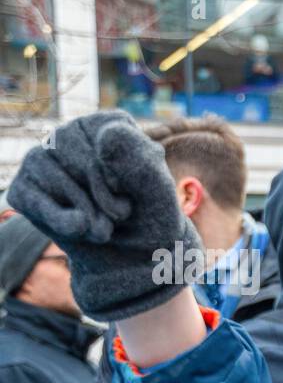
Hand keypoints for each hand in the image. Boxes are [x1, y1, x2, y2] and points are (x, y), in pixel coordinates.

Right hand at [6, 111, 202, 319]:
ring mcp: (41, 159)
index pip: (106, 137)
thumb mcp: (159, 191)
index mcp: (107, 125)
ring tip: (105, 226)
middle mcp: (69, 134)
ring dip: (88, 214)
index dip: (121, 177)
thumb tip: (106, 135)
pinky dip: (62, 222)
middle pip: (77, 157)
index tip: (134, 194)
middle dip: (105, 198)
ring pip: (54, 177)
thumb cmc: (150, 218)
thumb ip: (141, 159)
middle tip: (121, 216)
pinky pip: (32, 201)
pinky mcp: (23, 188)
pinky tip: (80, 229)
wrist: (135, 257)